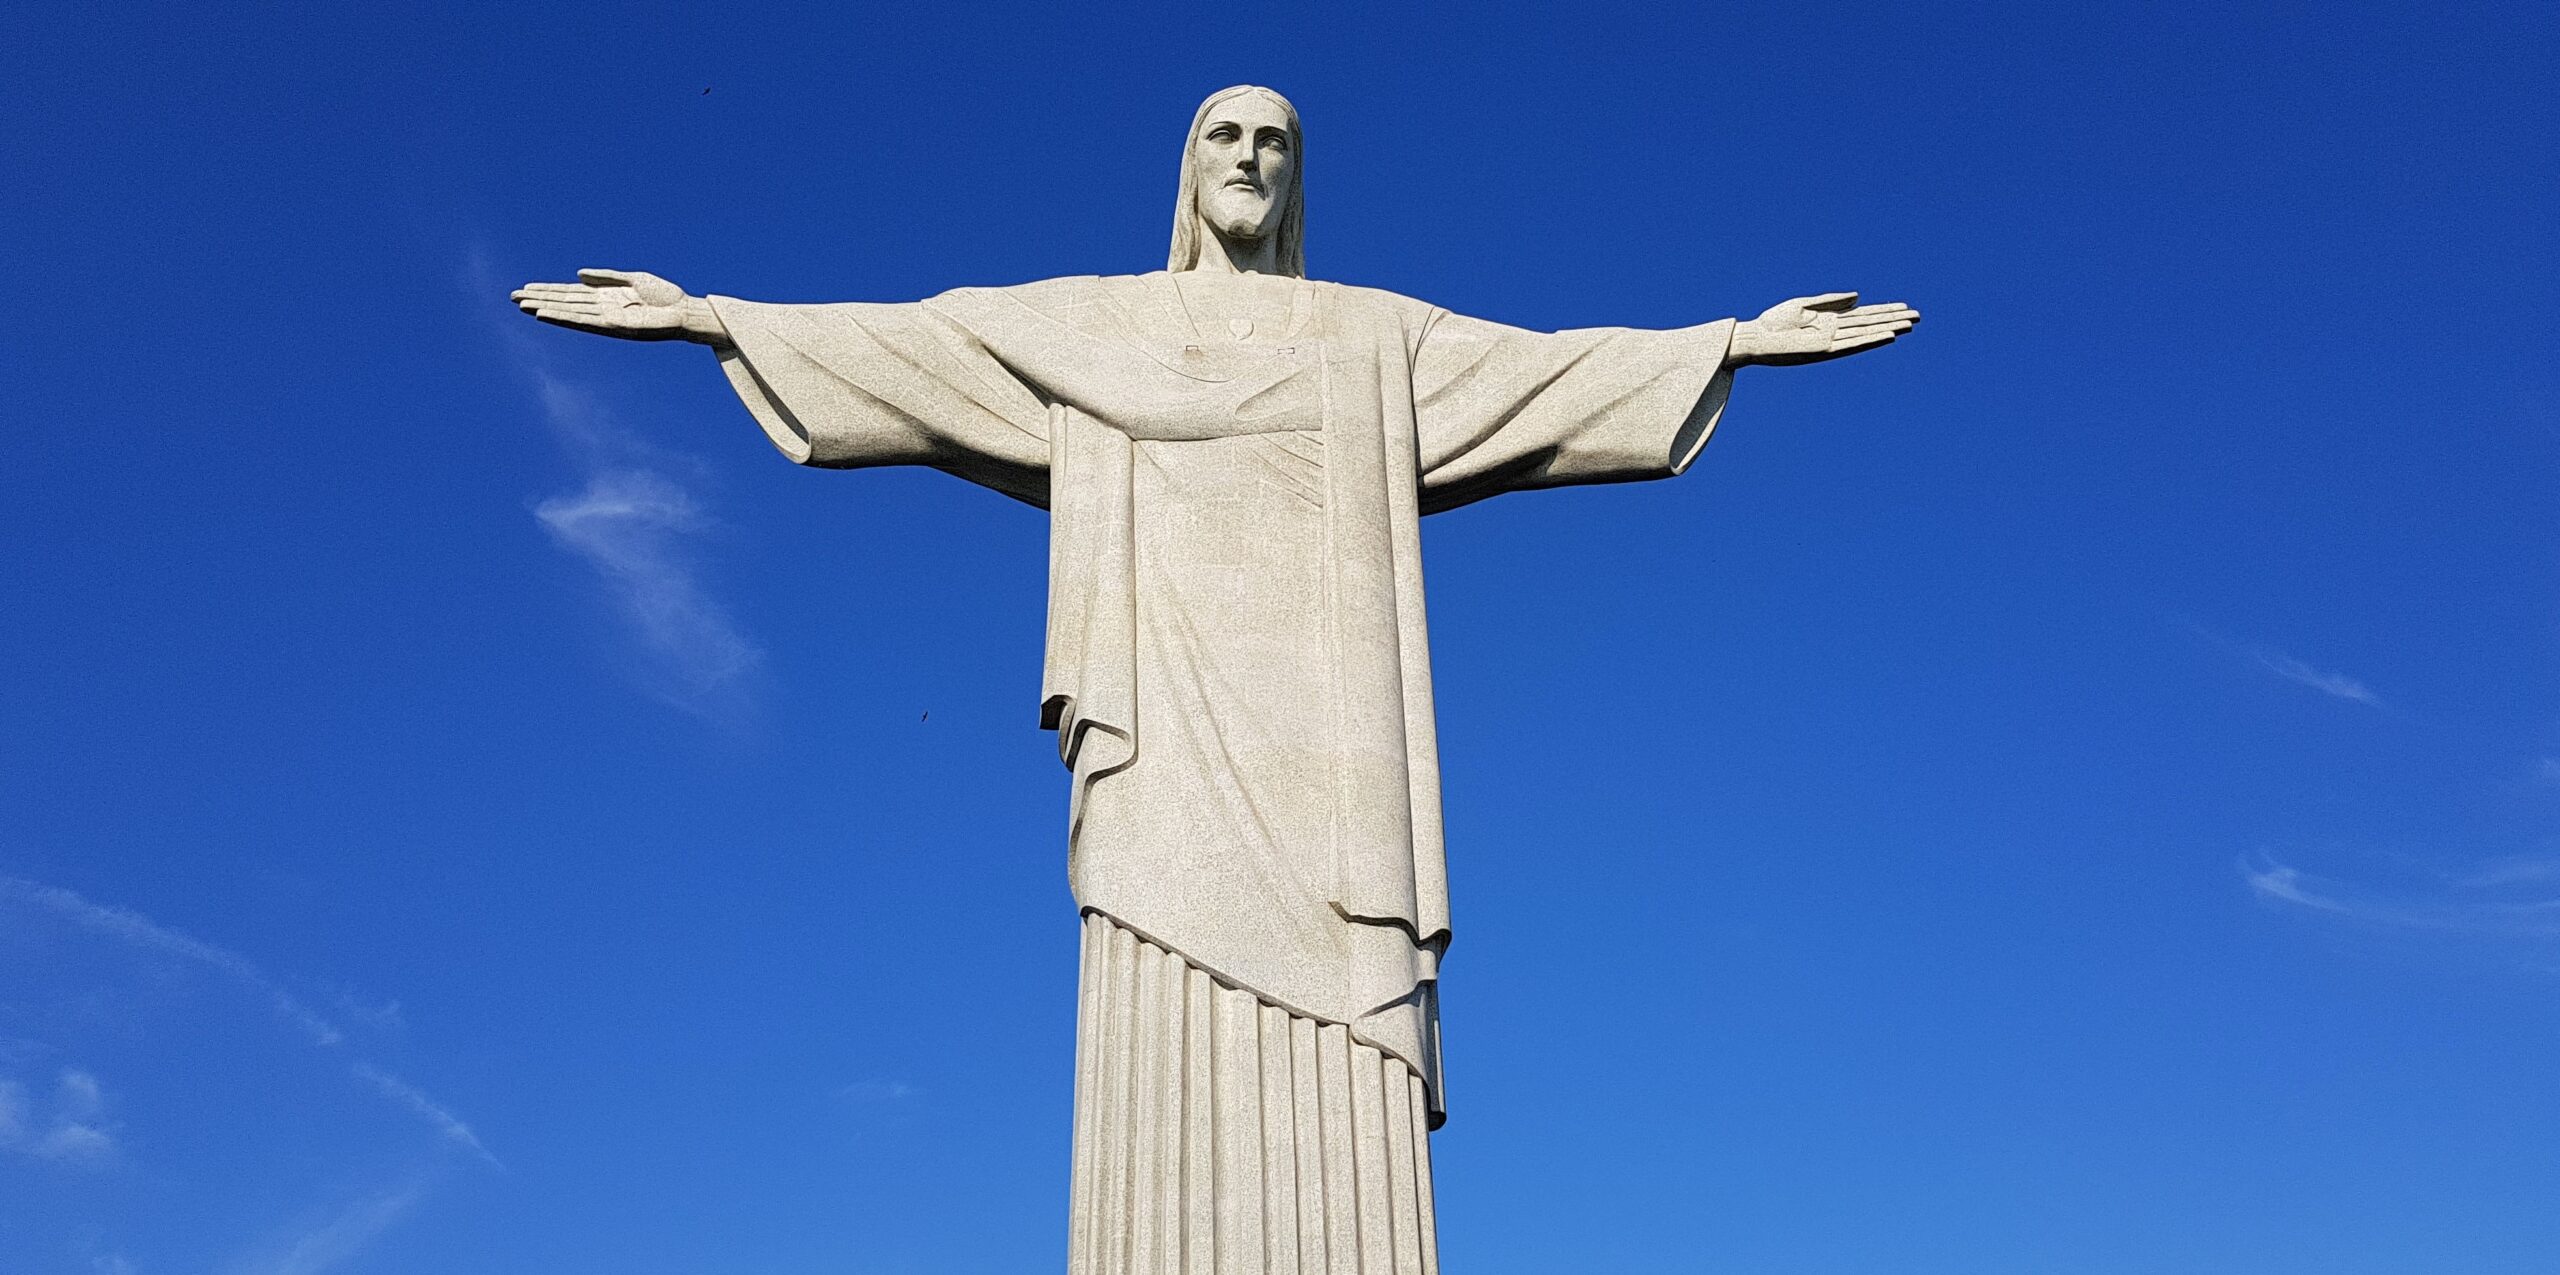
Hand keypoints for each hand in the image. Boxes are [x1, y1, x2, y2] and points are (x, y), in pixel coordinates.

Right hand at [510, 269, 725, 343]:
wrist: (685, 312)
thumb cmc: (665, 296)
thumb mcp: (633, 279)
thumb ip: (606, 277)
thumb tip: (577, 274)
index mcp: (606, 297)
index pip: (570, 294)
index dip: (548, 291)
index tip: (525, 289)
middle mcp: (602, 309)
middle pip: (564, 303)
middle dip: (539, 299)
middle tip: (511, 297)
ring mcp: (606, 318)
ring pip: (568, 312)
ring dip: (545, 309)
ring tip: (522, 305)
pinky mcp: (613, 326)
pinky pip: (583, 321)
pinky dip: (563, 318)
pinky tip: (545, 314)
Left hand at [1729, 293, 1917, 366]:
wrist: (1754, 337)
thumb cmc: (1773, 322)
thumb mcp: (1803, 305)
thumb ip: (1831, 300)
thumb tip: (1859, 296)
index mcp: (1830, 320)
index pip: (1863, 315)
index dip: (1884, 311)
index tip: (1905, 307)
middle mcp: (1834, 332)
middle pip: (1870, 323)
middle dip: (1893, 319)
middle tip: (1918, 316)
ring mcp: (1830, 342)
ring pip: (1866, 334)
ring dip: (1887, 329)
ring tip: (1909, 325)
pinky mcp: (1823, 350)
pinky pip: (1852, 345)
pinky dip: (1870, 340)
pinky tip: (1887, 336)